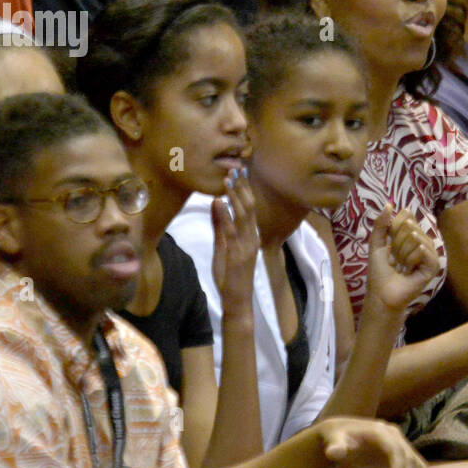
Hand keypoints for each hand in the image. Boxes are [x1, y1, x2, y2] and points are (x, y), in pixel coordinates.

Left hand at [211, 168, 259, 311]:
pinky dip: (227, 215)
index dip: (243, 189)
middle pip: (249, 206)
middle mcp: (251, 237)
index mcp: (248, 235)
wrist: (236, 299)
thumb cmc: (229, 276)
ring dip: (236, 196)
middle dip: (242, 187)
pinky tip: (221, 202)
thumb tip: (216, 202)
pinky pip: (233, 230)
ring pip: (244, 214)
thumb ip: (220, 225)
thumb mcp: (221, 246)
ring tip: (229, 179)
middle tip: (235, 168)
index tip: (237, 172)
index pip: (248, 207)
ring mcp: (248, 245)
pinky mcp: (240, 253)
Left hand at [317, 417, 427, 467]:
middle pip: (409, 459)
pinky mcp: (401, 454)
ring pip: (416, 465)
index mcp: (380, 431)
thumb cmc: (335, 440)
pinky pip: (416, 467)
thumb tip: (335, 452)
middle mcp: (394, 436)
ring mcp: (399, 444)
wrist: (340, 436)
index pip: (395, 450)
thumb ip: (334, 446)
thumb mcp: (332, 441)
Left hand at [366, 206, 440, 312]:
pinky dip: (411, 258)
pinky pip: (422, 250)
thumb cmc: (379, 272)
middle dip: (397, 243)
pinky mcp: (433, 267)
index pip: (407, 218)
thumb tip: (389, 204)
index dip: (394, 228)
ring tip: (401, 266)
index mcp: (412, 237)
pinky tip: (408, 268)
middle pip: (410, 227)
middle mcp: (423, 244)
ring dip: (402, 252)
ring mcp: (429, 255)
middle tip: (395, 259)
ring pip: (416, 238)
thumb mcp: (377, 244)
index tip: (389, 245)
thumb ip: (381, 224)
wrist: (382, 293)